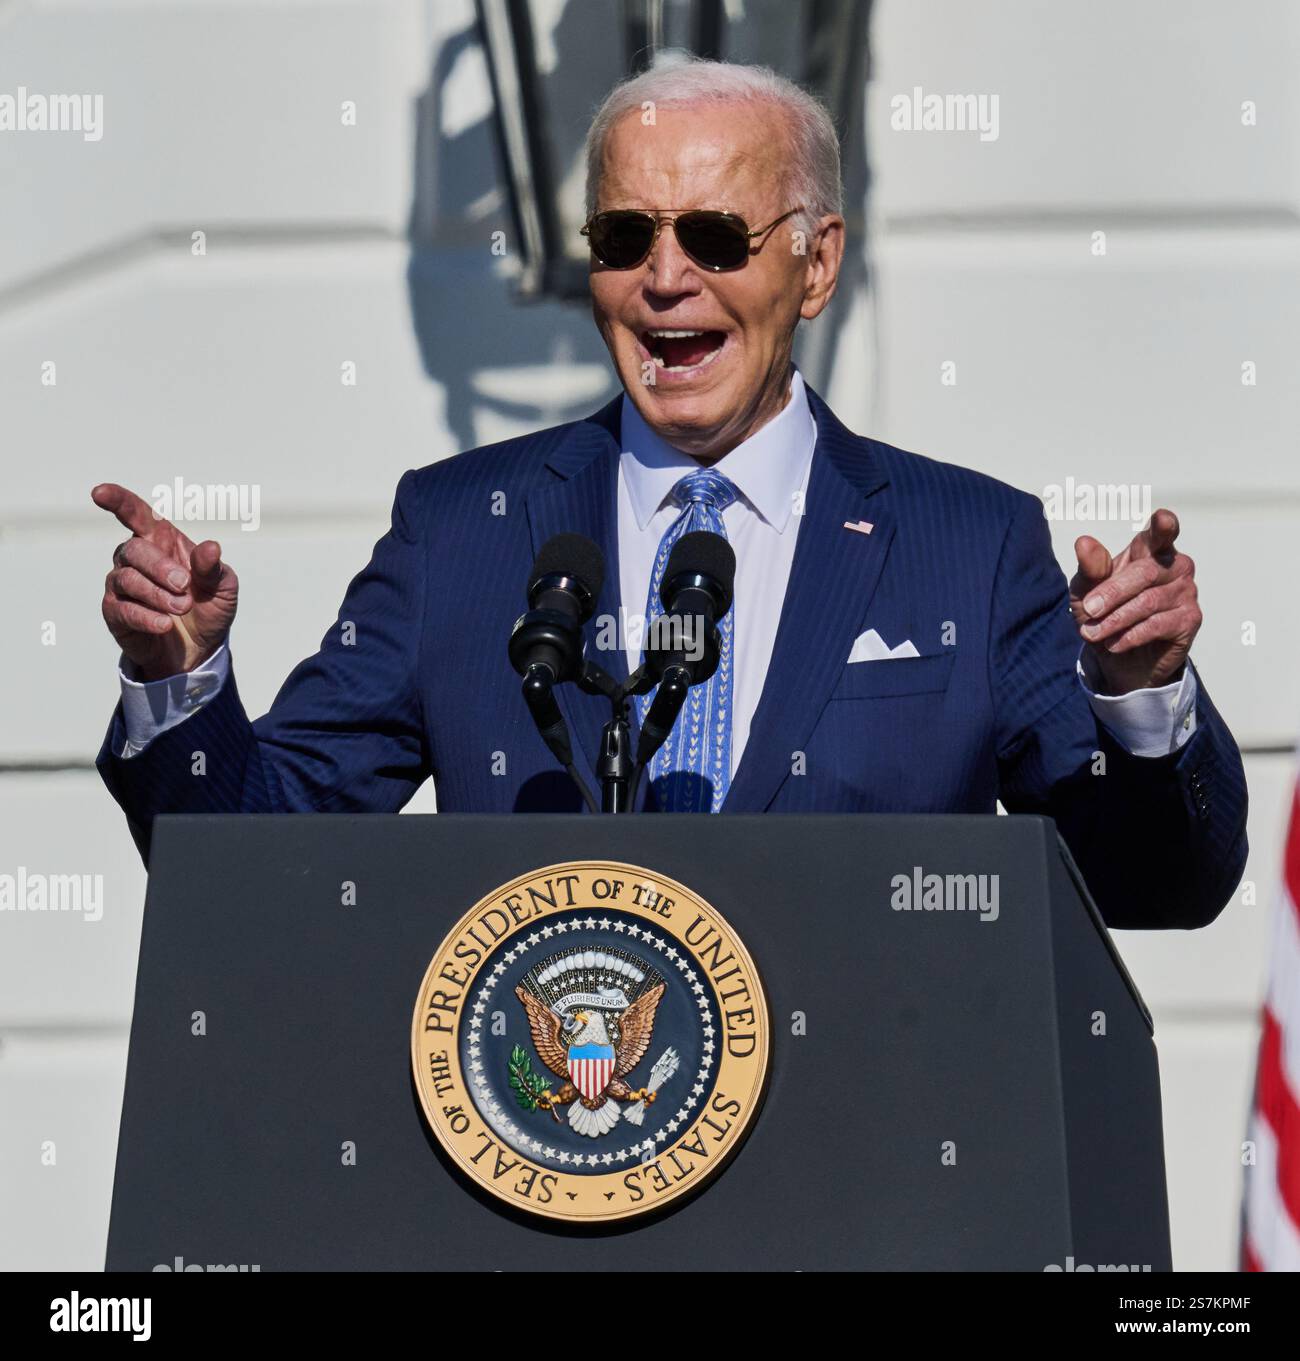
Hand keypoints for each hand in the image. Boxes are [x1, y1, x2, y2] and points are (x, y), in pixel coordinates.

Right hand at [92, 483, 238, 680]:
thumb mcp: (222, 588)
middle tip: (185, 585)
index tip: (99, 493)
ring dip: (158, 595)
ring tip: (182, 608)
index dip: (118, 501)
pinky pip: (124, 610)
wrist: (200, 648)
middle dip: (160, 567)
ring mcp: (121, 585)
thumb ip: (213, 568)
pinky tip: (165, 625)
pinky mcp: (115, 613)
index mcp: (162, 541)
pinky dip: (147, 617)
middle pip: (133, 550)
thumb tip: (211, 547)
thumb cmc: (208, 606)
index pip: (135, 513)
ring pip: (127, 579)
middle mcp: (135, 558)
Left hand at [1070, 508, 1200, 693]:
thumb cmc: (1104, 613)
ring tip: (1093, 633)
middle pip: (1145, 572)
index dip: (1163, 525)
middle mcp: (1174, 565)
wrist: (1117, 657)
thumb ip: (1089, 568)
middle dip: (1111, 593)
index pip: (1161, 533)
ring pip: (1148, 601)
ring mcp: (1186, 591)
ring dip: (1115, 620)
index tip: (1163, 519)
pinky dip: (1130, 636)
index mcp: (1150, 550)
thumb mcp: (1087, 590)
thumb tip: (1083, 542)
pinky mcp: (1190, 619)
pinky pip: (1157, 625)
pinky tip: (1114, 643)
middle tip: (1089, 610)